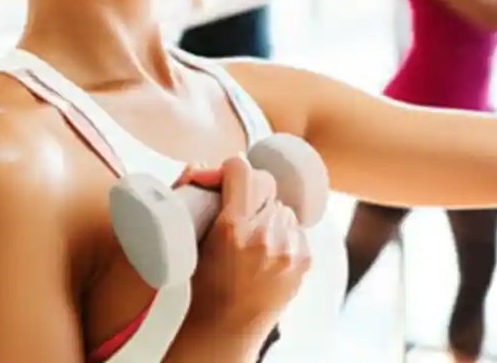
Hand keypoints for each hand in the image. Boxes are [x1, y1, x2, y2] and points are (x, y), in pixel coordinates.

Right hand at [182, 156, 311, 346]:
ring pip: (283, 208)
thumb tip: (203, 167)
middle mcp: (264, 236)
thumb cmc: (204, 285)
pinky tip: (269, 253)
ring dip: (270, 216)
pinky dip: (284, 235)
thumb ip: (199, 200)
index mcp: (232, 229)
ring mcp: (288, 249)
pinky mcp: (304, 259)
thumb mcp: (193, 241)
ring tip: (254, 238)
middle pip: (266, 186)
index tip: (229, 174)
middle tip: (241, 213)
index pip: (242, 170)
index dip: (233, 168)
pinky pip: (297, 229)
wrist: (226, 329)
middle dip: (253, 195)